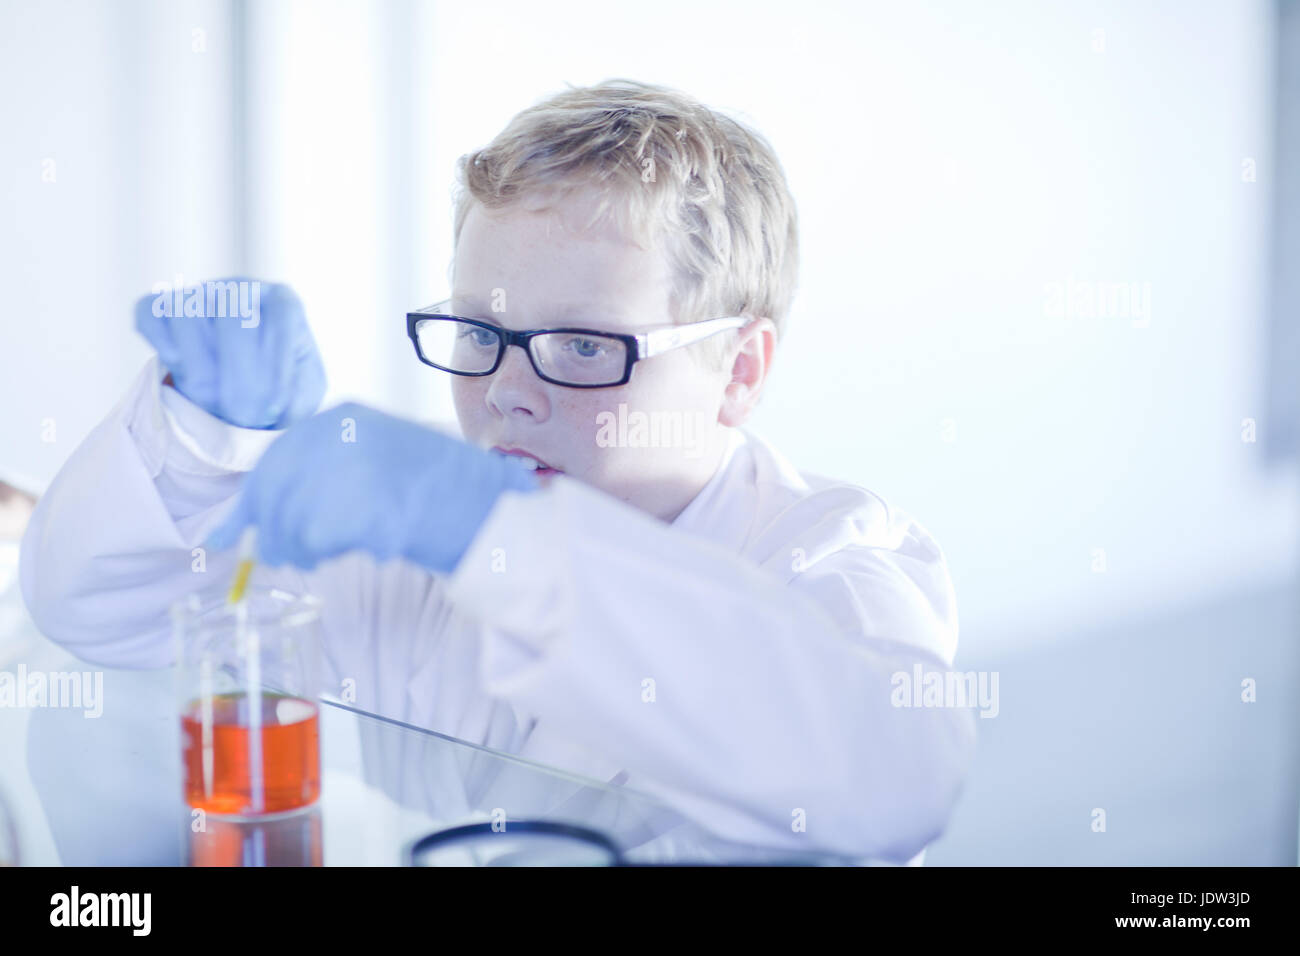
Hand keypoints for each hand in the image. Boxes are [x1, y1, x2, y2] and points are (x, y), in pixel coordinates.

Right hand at [134, 277, 326, 428]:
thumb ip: (294, 393)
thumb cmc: (279, 391)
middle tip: (243, 415)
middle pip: (233, 315)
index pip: (281, 315)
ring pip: (187, 315)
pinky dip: (159, 340)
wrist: (240, 395)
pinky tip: (176, 367)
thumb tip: (266, 401)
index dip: (276, 363)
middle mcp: (241, 290)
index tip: (274, 407)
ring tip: (211, 400)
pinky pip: (150, 313)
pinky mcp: (163, 309)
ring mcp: (200, 296)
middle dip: (238, 373)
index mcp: (283, 302)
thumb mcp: (302, 395)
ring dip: (197, 366)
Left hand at [205, 402, 540, 572]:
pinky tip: (351, 551)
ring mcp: (350, 465)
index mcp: (342, 417)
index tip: (228, 534)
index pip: (275, 460)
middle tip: (282, 557)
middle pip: (275, 490)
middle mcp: (340, 432)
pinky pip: (315, 538)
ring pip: (290, 519)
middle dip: (270, 531)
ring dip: (298, 547)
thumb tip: (248, 520)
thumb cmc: (436, 490)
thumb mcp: (375, 462)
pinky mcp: (358, 502)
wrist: (487, 506)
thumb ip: (321, 476)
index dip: (249, 502)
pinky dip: (326, 552)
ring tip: (322, 556)